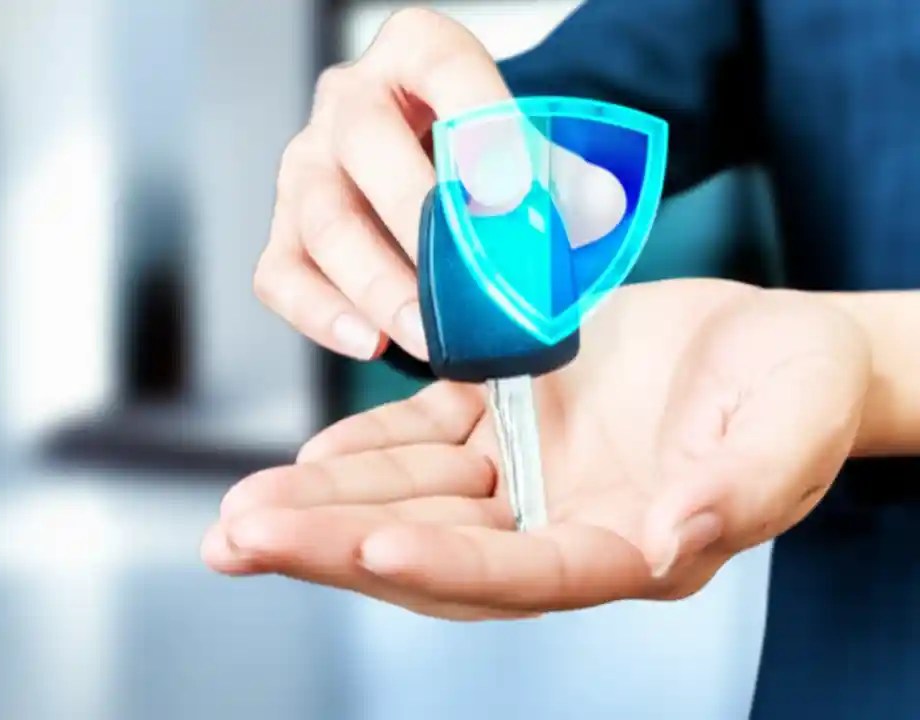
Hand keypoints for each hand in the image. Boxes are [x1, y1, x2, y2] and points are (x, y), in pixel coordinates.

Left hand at [202, 280, 871, 618]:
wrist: (776, 347)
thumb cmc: (799, 391)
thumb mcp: (789, 432)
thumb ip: (737, 491)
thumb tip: (668, 540)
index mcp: (626, 548)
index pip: (523, 573)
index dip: (449, 564)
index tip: (373, 551)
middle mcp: (558, 524)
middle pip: (433, 548)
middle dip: (334, 546)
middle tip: (240, 539)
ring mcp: (524, 476)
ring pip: (408, 500)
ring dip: (322, 505)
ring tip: (238, 514)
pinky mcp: (503, 421)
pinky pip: (420, 441)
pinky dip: (364, 451)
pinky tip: (308, 458)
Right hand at [256, 7, 623, 360]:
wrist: (439, 171)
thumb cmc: (482, 158)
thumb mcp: (526, 144)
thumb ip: (553, 173)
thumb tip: (582, 217)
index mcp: (414, 53)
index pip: (444, 68)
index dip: (480, 120)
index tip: (514, 183)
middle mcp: (348, 100)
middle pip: (363, 144)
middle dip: (417, 217)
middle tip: (464, 278)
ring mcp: (307, 166)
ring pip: (321, 220)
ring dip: (376, 284)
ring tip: (425, 333)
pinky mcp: (285, 231)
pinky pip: (282, 274)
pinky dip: (322, 314)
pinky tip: (368, 340)